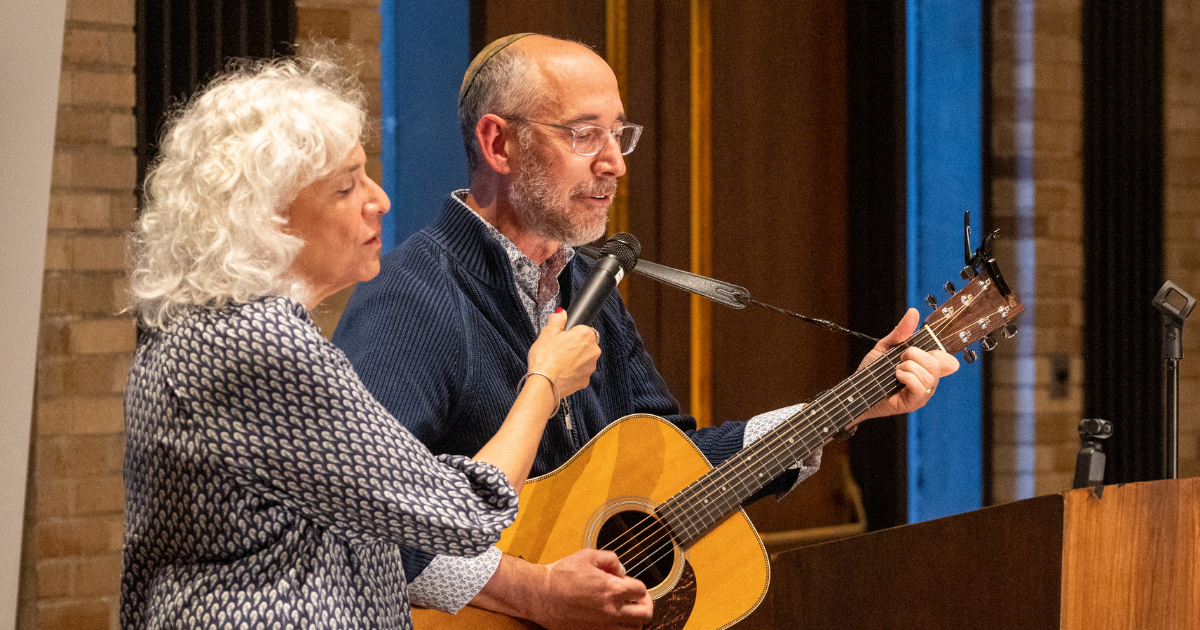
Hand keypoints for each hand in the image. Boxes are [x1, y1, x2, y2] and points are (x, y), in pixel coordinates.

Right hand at [527, 309, 601, 396]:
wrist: (545, 384)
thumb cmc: (546, 358)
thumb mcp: (547, 332)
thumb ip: (557, 320)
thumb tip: (561, 314)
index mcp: (586, 335)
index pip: (582, 328)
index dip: (570, 332)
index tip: (561, 337)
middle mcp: (593, 351)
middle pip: (585, 343)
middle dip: (574, 345)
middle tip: (558, 349)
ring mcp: (590, 367)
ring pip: (583, 358)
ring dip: (574, 359)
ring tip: (558, 362)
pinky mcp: (585, 380)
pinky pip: (580, 372)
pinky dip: (573, 372)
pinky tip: (561, 371)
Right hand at [532, 549, 652, 629]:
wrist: (539, 595)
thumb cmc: (560, 575)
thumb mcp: (587, 556)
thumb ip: (610, 559)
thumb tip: (621, 570)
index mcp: (613, 588)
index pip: (641, 590)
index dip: (638, 587)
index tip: (630, 586)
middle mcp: (612, 610)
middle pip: (645, 614)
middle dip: (645, 605)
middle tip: (638, 601)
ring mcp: (603, 625)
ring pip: (634, 629)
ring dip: (634, 620)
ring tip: (627, 613)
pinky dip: (619, 629)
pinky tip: (613, 622)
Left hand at [855, 308, 959, 421]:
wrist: (858, 389)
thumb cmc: (872, 371)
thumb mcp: (886, 346)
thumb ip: (901, 332)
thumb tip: (913, 312)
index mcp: (925, 366)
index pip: (948, 359)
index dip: (939, 351)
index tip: (917, 348)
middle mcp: (928, 379)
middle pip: (937, 363)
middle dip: (915, 355)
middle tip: (900, 358)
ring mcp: (923, 392)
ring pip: (928, 375)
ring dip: (908, 367)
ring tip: (896, 370)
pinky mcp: (915, 402)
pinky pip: (920, 387)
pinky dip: (907, 377)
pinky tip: (897, 377)